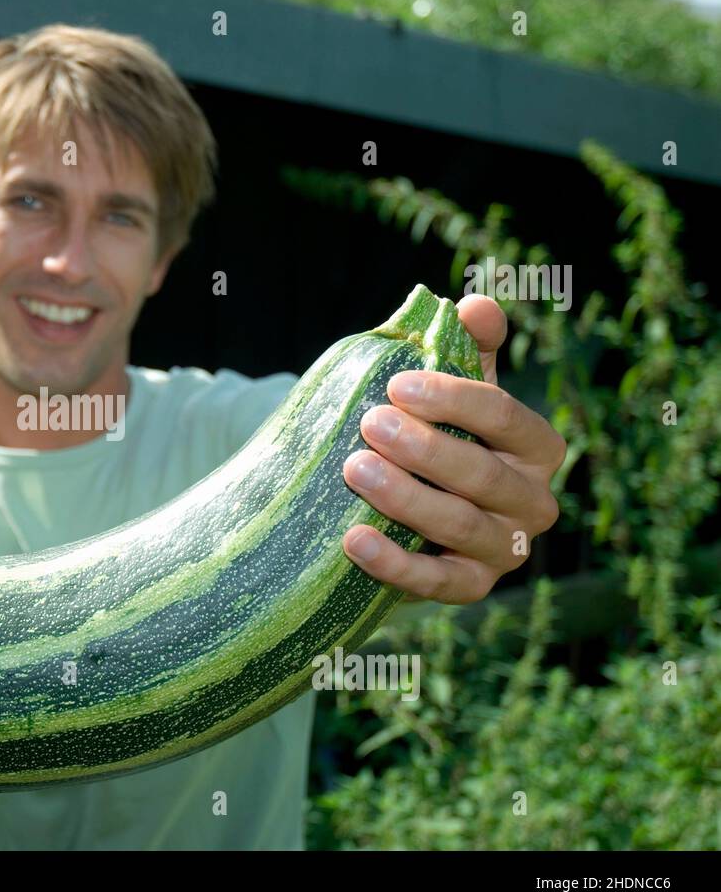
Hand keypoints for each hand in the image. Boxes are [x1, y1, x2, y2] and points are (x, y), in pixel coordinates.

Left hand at [340, 294, 565, 603]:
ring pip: (461, 527)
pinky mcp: (470, 588)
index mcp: (538, 448)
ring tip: (355, 468)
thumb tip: (476, 304)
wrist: (408, 506)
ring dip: (407, 498)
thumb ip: (467, 347)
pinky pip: (438, 583)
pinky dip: (395, 564)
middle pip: (484, 476)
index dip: (455, 399)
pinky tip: (354, 540)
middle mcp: (534, 502)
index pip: (507, 419)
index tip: (397, 384)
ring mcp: (505, 550)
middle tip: (370, 424)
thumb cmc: (435, 434)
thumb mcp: (449, 391)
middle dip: (426, 449)